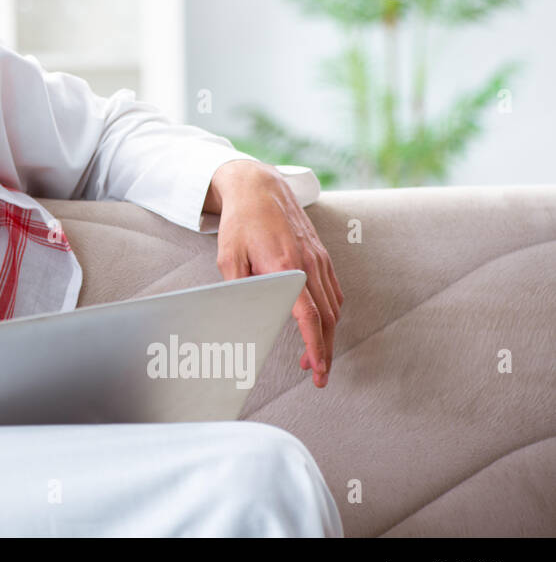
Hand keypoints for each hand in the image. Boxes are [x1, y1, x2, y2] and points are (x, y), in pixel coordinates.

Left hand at [208, 160, 342, 387]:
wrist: (260, 186)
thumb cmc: (241, 222)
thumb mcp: (228, 256)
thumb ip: (240, 287)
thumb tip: (247, 315)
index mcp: (286, 267)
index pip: (309, 316)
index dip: (315, 346)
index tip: (318, 368)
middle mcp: (309, 264)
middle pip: (327, 318)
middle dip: (325, 351)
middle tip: (319, 375)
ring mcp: (319, 258)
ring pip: (333, 306)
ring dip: (327, 335)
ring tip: (314, 357)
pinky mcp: (322, 254)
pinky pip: (334, 290)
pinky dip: (331, 313)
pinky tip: (321, 324)